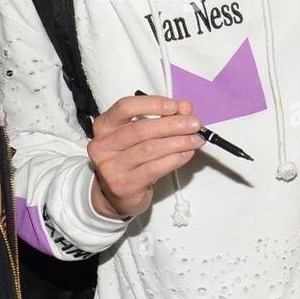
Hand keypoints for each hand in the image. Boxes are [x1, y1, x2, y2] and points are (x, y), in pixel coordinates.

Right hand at [88, 94, 201, 220]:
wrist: (116, 194)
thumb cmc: (129, 158)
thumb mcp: (142, 135)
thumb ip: (163, 117)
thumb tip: (184, 108)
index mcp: (104, 125)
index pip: (125, 107)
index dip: (152, 104)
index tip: (175, 106)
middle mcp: (103, 145)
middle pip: (140, 130)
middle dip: (172, 125)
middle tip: (194, 124)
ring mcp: (111, 167)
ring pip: (150, 149)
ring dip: (178, 143)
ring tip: (196, 140)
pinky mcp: (123, 185)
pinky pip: (154, 168)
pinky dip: (175, 159)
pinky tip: (187, 154)